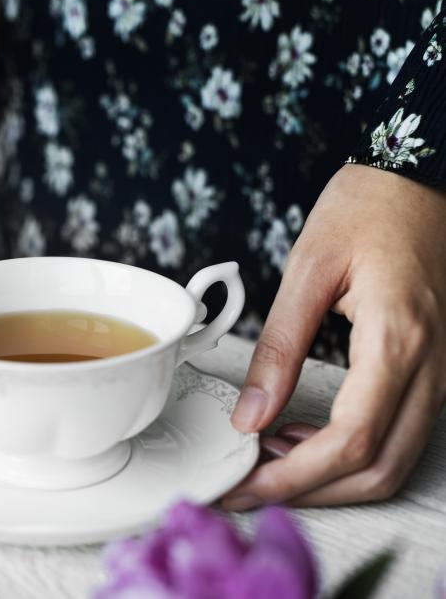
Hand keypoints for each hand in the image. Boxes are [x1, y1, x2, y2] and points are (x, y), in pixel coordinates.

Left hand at [222, 163, 445, 508]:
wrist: (419, 178)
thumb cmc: (367, 208)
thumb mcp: (307, 270)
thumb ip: (278, 347)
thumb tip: (250, 415)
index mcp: (398, 339)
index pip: (349, 441)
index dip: (293, 478)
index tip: (244, 485)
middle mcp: (431, 367)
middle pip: (377, 469)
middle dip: (308, 491)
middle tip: (248, 486)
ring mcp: (441, 372)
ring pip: (392, 461)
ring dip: (329, 478)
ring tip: (266, 461)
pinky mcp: (433, 368)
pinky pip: (398, 433)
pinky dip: (349, 453)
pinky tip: (299, 435)